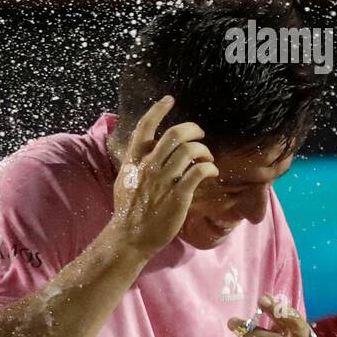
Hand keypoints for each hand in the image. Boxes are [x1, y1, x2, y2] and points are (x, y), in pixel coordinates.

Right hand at [109, 96, 218, 257]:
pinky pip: (200, 172)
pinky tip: (211, 173)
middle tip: (199, 135)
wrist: (129, 237)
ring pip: (190, 151)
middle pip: (175, 134)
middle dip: (193, 130)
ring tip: (206, 159)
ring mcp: (163, 181)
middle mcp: (148, 167)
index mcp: (134, 161)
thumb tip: (146, 150)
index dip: (158, 110)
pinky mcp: (179, 195)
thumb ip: (136, 164)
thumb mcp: (125, 181)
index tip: (169, 99)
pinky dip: (210, 168)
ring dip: (204, 151)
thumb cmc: (128, 211)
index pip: (144, 127)